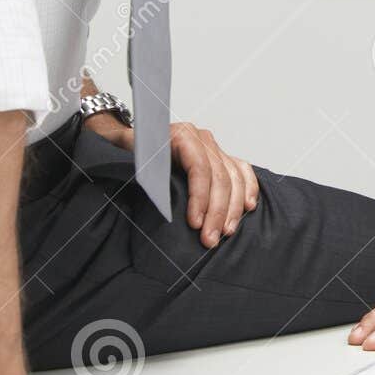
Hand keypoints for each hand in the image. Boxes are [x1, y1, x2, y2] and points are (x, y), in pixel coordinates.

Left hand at [85, 114, 258, 246]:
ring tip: (225, 233)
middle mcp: (203, 139)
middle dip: (217, 212)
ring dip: (233, 208)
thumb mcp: (125, 150)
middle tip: (210, 240)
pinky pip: (243, 172)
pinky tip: (248, 208)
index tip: (195, 224)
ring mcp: (214, 148)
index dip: (200, 197)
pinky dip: (248, 189)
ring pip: (234, 178)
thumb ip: (135, 160)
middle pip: (220, 177)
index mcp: (182, 135)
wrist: (138, 139)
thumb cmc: (133, 149)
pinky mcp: (222, 158)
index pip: (200, 167)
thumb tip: (146, 180)